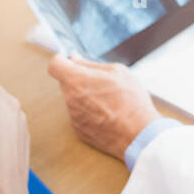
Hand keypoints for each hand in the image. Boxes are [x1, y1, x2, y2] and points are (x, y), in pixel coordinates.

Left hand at [46, 52, 160, 161]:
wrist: (139, 134)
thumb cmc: (131, 101)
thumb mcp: (117, 71)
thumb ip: (90, 64)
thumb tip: (74, 58)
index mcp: (77, 81)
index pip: (55, 65)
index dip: (62, 60)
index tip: (71, 62)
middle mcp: (70, 99)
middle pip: (66, 83)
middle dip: (79, 79)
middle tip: (101, 82)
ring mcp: (73, 117)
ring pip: (74, 99)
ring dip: (85, 96)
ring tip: (109, 101)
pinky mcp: (79, 131)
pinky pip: (79, 115)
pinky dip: (90, 112)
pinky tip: (108, 114)